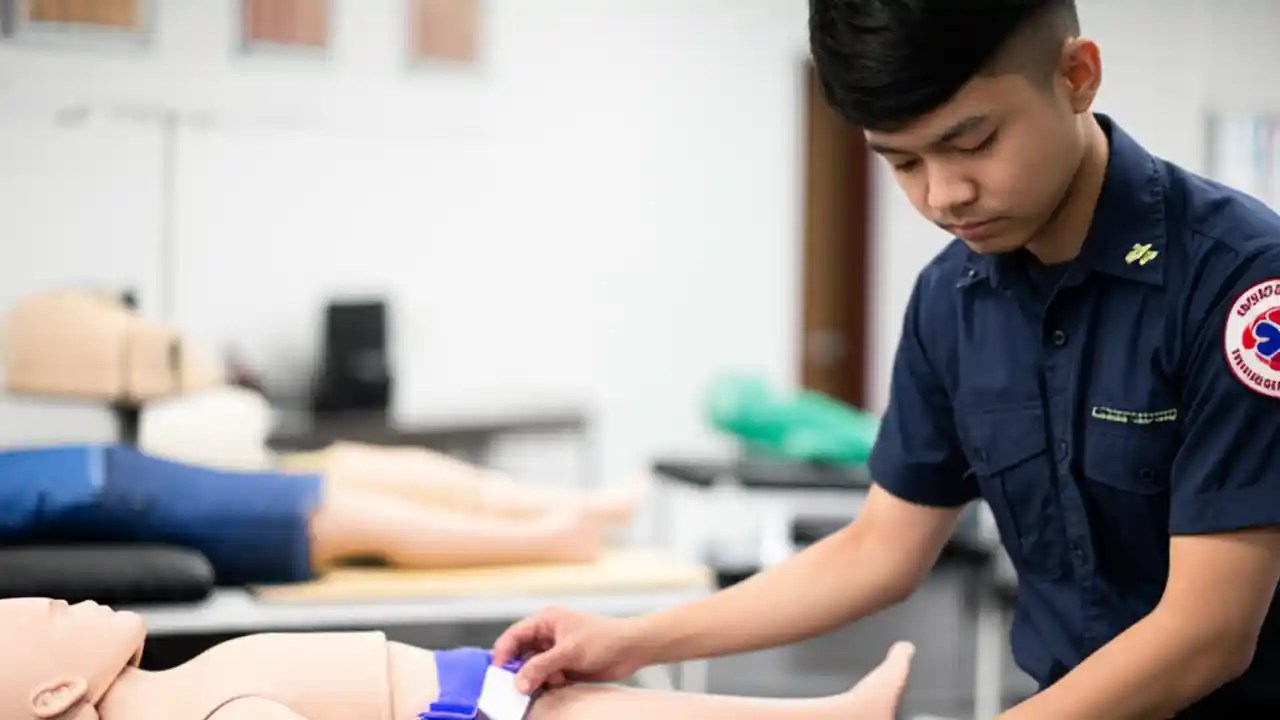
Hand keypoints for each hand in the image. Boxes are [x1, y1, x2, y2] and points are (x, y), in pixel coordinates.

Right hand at [492, 606, 651, 693]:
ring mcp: (555, 651)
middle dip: (518, 670)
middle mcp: (547, 635)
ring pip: (532, 668)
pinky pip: (545, 677)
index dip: (503, 653)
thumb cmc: (603, 640)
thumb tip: (518, 683)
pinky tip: (559, 684)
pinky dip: (546, 683)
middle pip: (520, 654)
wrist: (632, 649)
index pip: (514, 635)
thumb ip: (541, 666)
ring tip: (549, 683)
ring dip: (535, 679)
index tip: (497, 673)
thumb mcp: (569, 652)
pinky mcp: (564, 666)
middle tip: (515, 687)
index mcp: (545, 621)